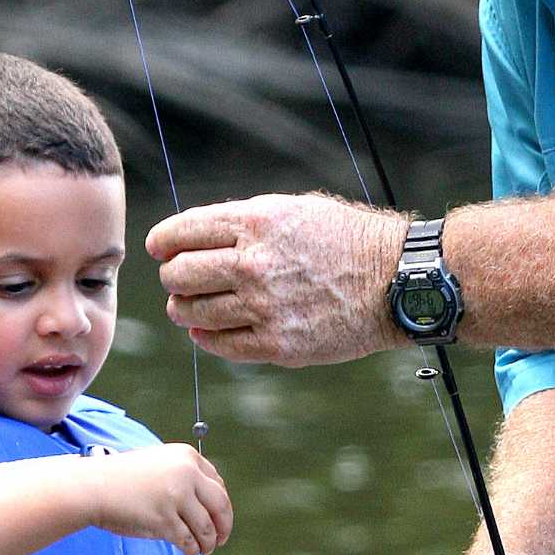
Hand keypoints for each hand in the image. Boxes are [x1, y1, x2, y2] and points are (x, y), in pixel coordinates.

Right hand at [82, 445, 232, 554]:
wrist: (93, 487)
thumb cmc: (122, 480)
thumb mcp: (158, 466)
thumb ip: (183, 478)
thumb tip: (207, 506)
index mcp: (186, 457)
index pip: (218, 484)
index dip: (222, 505)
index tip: (221, 518)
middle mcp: (186, 473)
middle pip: (221, 505)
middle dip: (224, 526)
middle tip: (221, 539)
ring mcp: (177, 496)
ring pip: (207, 527)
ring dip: (209, 542)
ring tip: (204, 549)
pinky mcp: (165, 520)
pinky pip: (188, 540)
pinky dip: (192, 549)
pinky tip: (188, 551)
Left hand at [145, 193, 407, 365]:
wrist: (393, 280)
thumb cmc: (346, 239)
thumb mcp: (293, 210)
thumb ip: (241, 222)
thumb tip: (190, 238)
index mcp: (256, 223)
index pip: (181, 233)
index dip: (163, 242)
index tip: (161, 249)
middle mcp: (254, 264)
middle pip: (178, 274)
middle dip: (173, 276)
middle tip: (179, 279)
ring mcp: (264, 307)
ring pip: (191, 311)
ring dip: (184, 308)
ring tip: (191, 304)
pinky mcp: (277, 344)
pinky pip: (218, 343)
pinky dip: (205, 336)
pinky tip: (209, 328)